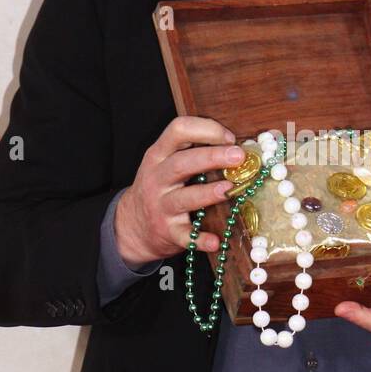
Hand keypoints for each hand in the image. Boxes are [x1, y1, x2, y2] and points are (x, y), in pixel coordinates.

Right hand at [114, 115, 243, 265]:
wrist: (132, 224)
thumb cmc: (160, 187)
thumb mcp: (164, 163)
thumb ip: (191, 151)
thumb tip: (236, 146)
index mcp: (158, 155)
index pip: (178, 130)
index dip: (205, 129)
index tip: (229, 137)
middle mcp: (157, 178)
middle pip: (182, 163)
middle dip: (212, 157)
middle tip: (238, 157)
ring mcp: (161, 206)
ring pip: (184, 198)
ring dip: (207, 193)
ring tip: (229, 189)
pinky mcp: (168, 231)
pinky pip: (186, 236)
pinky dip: (200, 240)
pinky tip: (216, 242)